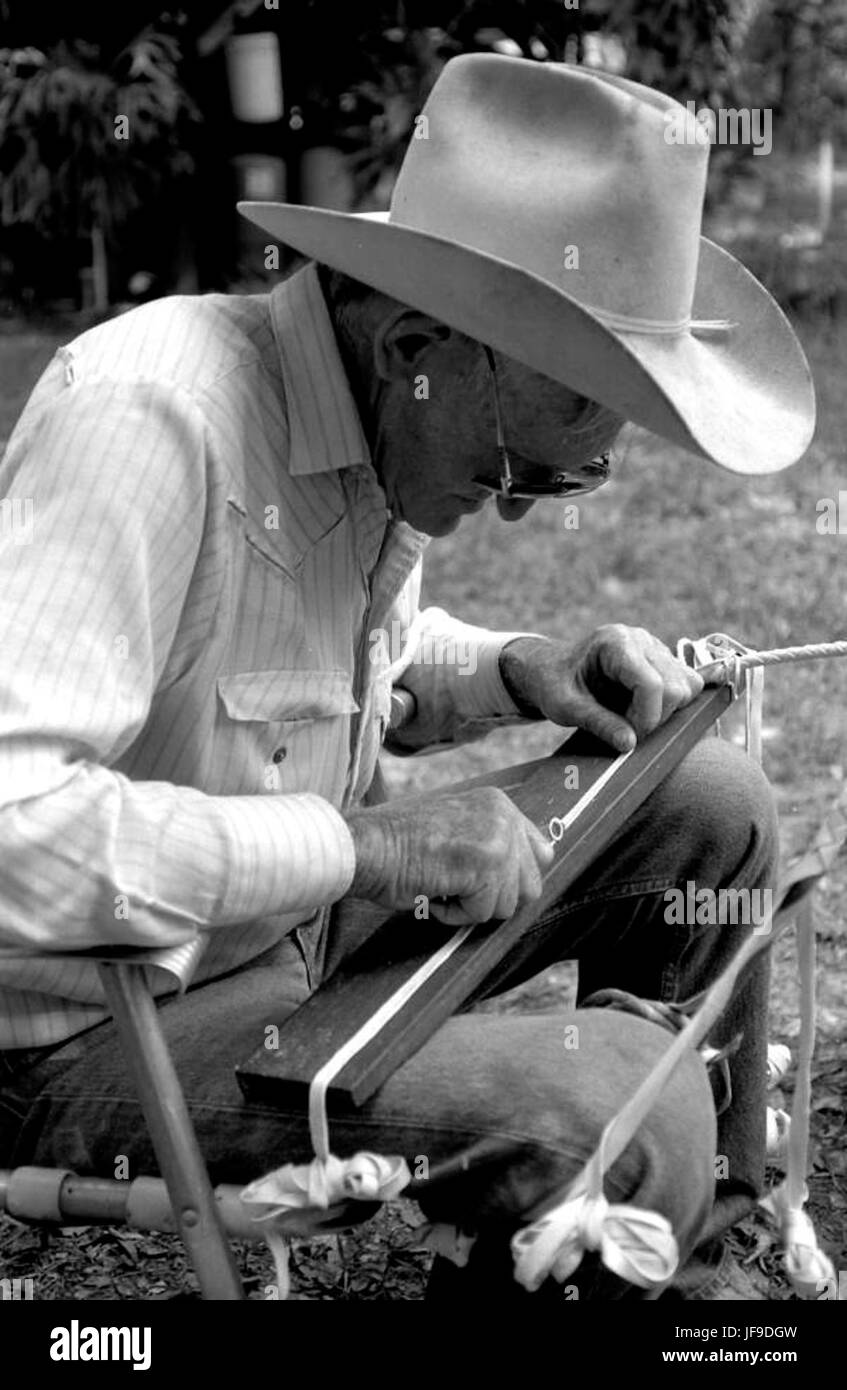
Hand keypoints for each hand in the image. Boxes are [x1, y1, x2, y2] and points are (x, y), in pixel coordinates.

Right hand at [344, 786, 553, 924]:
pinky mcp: (486, 865)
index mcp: (497, 804)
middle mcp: (504, 816)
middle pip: (530, 886)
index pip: (540, 853)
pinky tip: (432, 892)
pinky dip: (453, 915)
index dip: (511, 881)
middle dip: (493, 899)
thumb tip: (519, 882)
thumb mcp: (456, 831)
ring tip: (439, 885)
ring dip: (470, 908)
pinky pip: (481, 913)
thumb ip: (491, 844)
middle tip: (455, 887)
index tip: (480, 884)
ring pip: (507, 905)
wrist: (365, 846)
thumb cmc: (396, 845)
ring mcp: (498, 839)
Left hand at [500, 626, 703, 752]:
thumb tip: (630, 745)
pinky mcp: (664, 660)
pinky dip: (673, 704)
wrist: (551, 669)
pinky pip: (688, 684)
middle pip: (677, 686)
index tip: (629, 738)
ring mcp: (655, 647)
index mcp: (615, 643)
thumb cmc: (553, 684)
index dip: (647, 718)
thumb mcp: (564, 707)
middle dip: (657, 717)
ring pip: (689, 685)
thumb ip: (597, 723)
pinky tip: (645, 710)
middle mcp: (641, 639)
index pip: (652, 684)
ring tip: (633, 717)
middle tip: (626, 728)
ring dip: (668, 711)